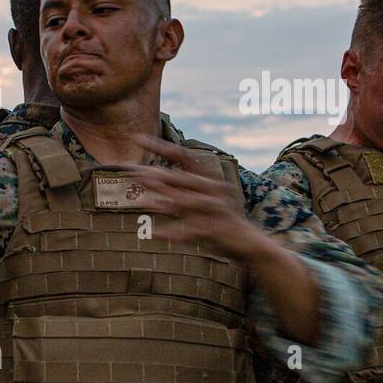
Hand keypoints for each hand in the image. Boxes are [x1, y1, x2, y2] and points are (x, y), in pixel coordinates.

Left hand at [127, 134, 260, 260]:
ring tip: (145, 199)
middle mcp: (212, 190)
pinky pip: (191, 230)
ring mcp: (216, 209)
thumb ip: (173, 196)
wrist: (250, 244)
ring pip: (187, 202)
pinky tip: (155, 234)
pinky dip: (173, 232)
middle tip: (132, 172)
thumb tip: (148, 182)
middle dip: (158, 176)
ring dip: (166, 198)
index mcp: (207, 180)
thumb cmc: (218, 223)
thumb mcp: (195, 207)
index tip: (136, 138)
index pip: (182, 157)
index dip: (160, 146)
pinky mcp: (217, 229)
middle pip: (182, 178)